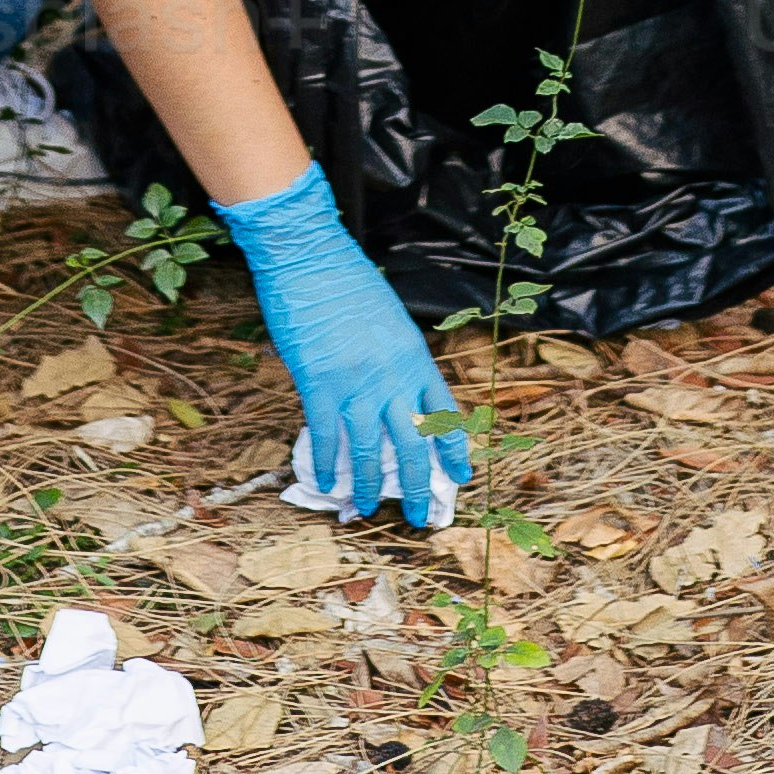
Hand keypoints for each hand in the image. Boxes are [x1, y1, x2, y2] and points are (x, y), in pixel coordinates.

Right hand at [221, 163, 474, 523]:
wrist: (311, 257)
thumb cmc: (349, 281)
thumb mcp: (391, 320)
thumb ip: (398, 360)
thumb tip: (395, 394)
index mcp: (415, 358)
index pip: (444, 414)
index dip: (454, 449)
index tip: (462, 476)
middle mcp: (392, 377)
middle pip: (413, 444)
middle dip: (419, 486)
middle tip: (420, 516)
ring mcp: (356, 384)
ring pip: (370, 451)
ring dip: (369, 486)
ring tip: (366, 509)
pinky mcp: (318, 384)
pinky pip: (326, 436)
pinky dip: (325, 464)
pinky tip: (324, 482)